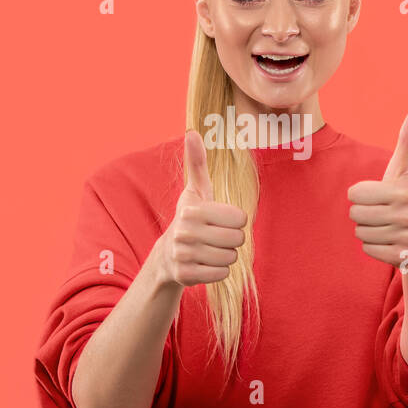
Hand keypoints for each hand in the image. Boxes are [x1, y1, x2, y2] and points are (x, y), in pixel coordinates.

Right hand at [157, 130, 247, 285]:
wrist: (167, 255)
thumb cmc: (191, 218)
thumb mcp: (196, 191)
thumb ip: (197, 162)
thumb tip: (192, 131)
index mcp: (192, 210)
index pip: (240, 218)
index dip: (237, 221)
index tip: (222, 220)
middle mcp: (185, 232)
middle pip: (237, 240)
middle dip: (233, 240)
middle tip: (217, 237)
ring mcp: (183, 255)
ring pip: (230, 258)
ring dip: (226, 256)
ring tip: (210, 250)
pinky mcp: (185, 275)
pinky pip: (221, 274)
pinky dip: (219, 271)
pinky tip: (205, 263)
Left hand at [348, 109, 407, 270]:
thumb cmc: (404, 199)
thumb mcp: (403, 171)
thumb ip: (407, 141)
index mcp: (404, 191)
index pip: (354, 194)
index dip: (359, 195)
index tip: (376, 197)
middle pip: (355, 214)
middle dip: (362, 214)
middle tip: (379, 214)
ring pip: (360, 232)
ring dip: (367, 231)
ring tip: (384, 228)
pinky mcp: (404, 256)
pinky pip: (367, 248)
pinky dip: (372, 246)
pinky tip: (387, 242)